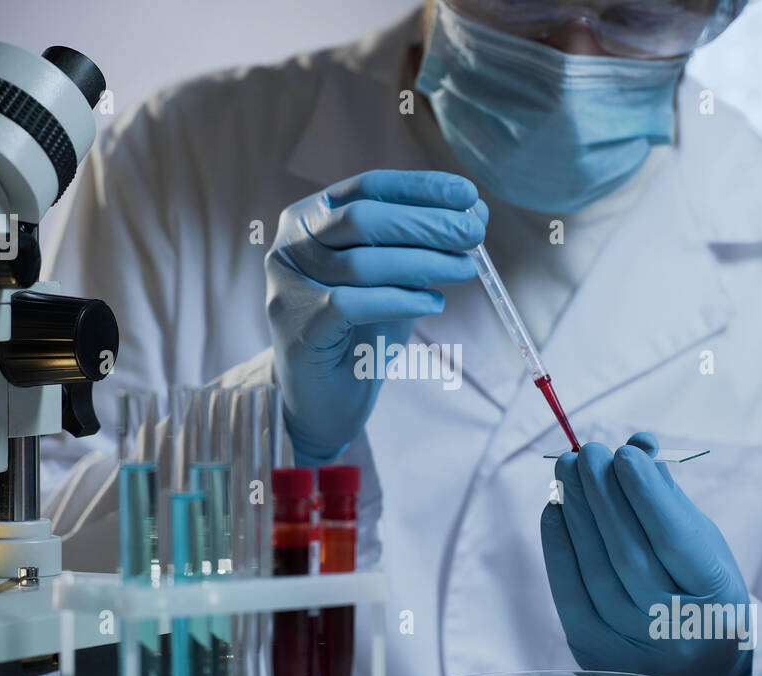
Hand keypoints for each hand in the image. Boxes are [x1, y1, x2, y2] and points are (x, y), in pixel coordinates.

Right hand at [266, 170, 486, 463]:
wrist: (323, 401)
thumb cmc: (359, 332)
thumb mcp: (389, 278)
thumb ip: (416, 246)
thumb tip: (472, 216)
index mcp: (309, 218)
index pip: (367, 188)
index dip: (420, 188)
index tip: (468, 195)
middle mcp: (289, 245)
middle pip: (362, 219)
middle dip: (426, 223)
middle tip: (473, 234)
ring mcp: (289, 285)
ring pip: (362, 262)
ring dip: (423, 262)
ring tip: (464, 269)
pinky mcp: (299, 325)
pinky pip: (355, 303)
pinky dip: (401, 300)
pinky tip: (434, 303)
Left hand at [540, 433, 752, 675]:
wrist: (697, 666)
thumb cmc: (699, 590)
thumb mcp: (703, 544)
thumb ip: (669, 498)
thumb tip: (638, 444)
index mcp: (716, 598)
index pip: (676, 541)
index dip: (647, 496)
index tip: (626, 453)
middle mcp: (675, 629)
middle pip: (630, 555)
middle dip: (604, 496)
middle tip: (588, 452)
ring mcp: (633, 647)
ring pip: (597, 572)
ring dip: (577, 513)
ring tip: (567, 470)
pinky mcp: (594, 652)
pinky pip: (569, 595)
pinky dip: (558, 547)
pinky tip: (555, 510)